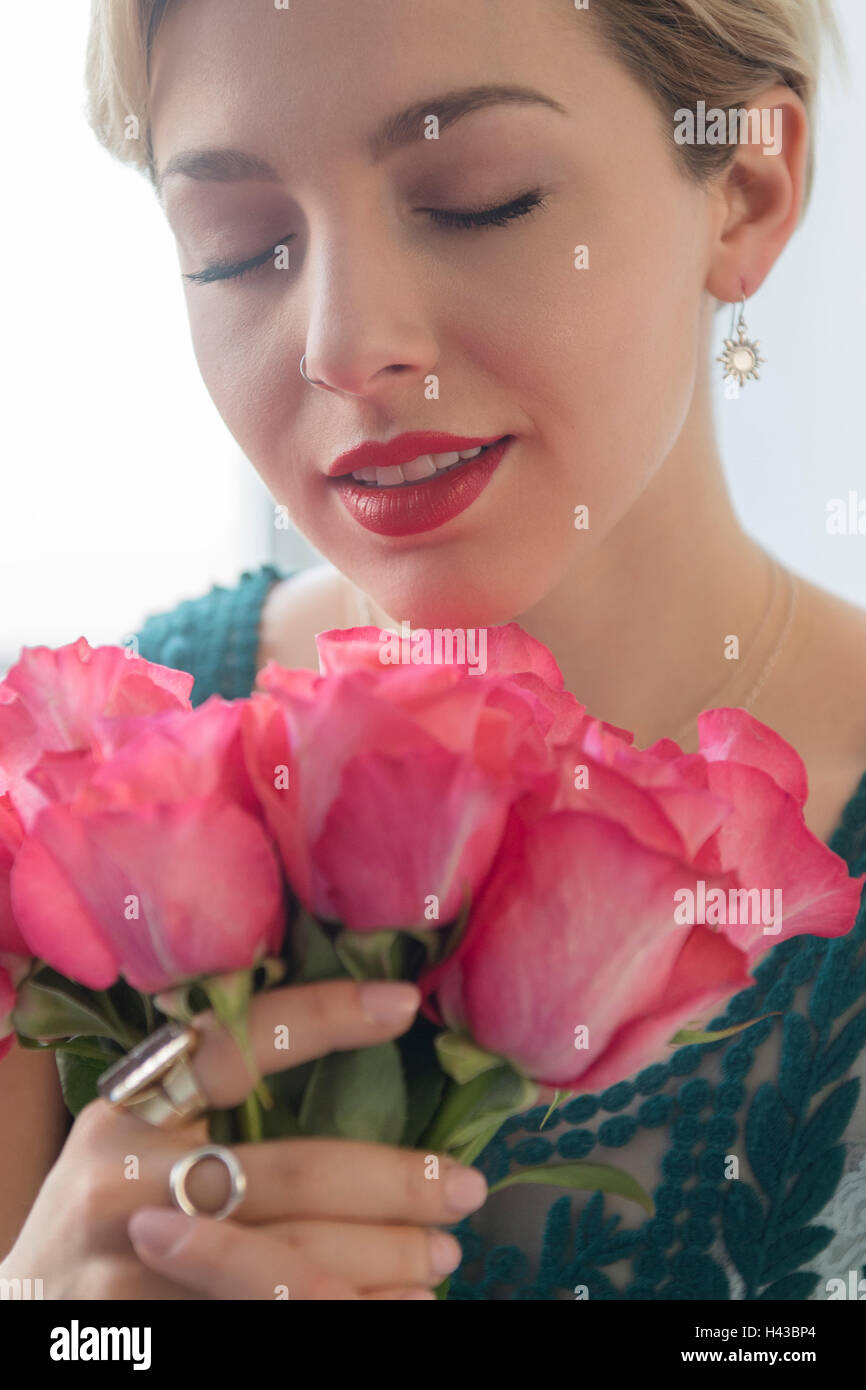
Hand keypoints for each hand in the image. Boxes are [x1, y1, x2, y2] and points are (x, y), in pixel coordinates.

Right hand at [2, 980, 486, 1298]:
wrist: (23, 1314)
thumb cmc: (104, 1215)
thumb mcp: (135, 1144)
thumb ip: (210, 1112)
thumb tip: (360, 1085)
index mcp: (128, 1110)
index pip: (232, 1046)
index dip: (318, 1017)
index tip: (402, 1003)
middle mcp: (123, 1183)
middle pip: (290, 1174)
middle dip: (395, 1181)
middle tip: (466, 1186)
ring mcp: (134, 1267)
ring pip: (293, 1262)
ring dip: (383, 1257)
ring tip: (443, 1254)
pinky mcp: (148, 1334)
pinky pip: (270, 1319)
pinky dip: (346, 1310)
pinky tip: (393, 1304)